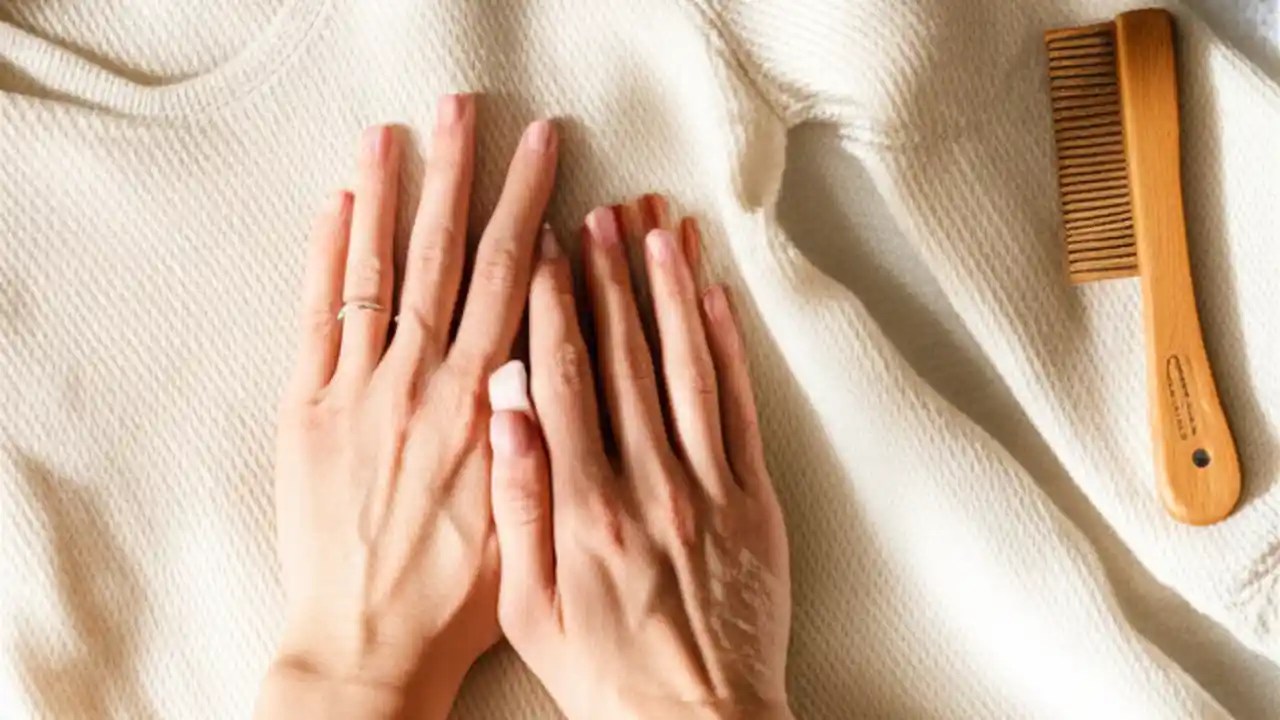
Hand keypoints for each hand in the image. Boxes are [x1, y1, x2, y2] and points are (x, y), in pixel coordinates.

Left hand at [257, 95, 557, 719]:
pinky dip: (326, 257)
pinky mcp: (307, 410)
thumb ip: (536, 431)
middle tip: (470, 111)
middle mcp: (420, 383)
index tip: (542, 158)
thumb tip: (542, 352)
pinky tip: (338, 206)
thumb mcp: (528, 515)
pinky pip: (317, 316)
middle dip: (464, 174)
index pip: (512, 282)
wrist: (366, 644)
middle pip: (449, 256)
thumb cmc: (455, 595)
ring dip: (390, 194)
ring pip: (378, 271)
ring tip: (397, 131)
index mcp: (481, 406)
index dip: (527, 209)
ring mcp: (357, 390)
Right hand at [487, 203, 792, 718]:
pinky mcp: (755, 503)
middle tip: (604, 212)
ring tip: (662, 229)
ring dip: (673, 293)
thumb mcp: (530, 608)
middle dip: (612, 277)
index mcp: (585, 507)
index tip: (548, 249)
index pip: (564, 380)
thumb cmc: (605, 675)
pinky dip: (731, 349)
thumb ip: (517, 507)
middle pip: (627, 359)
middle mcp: (650, 485)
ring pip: (689, 368)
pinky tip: (718, 299)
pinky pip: (742, 411)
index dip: (554, 305)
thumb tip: (505, 414)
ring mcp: (710, 489)